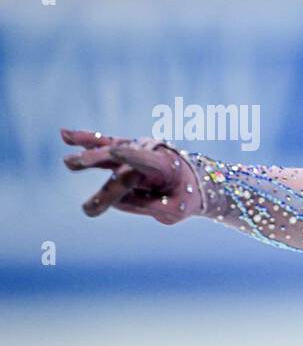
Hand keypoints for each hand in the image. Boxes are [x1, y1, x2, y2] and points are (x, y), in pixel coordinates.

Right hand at [61, 130, 202, 223]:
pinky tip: (65, 135)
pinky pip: (106, 144)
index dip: (132, 157)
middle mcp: (151, 153)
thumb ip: (148, 205)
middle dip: (98, 161)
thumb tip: (116, 202)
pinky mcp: (127, 151)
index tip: (115, 152)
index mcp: (167, 166)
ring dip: (88, 152)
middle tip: (73, 163)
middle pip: (121, 160)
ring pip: (110, 149)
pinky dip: (88, 140)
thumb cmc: (185, 198)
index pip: (147, 161)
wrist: (194, 182)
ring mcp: (138, 150)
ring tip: (67, 159)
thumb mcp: (175, 210)